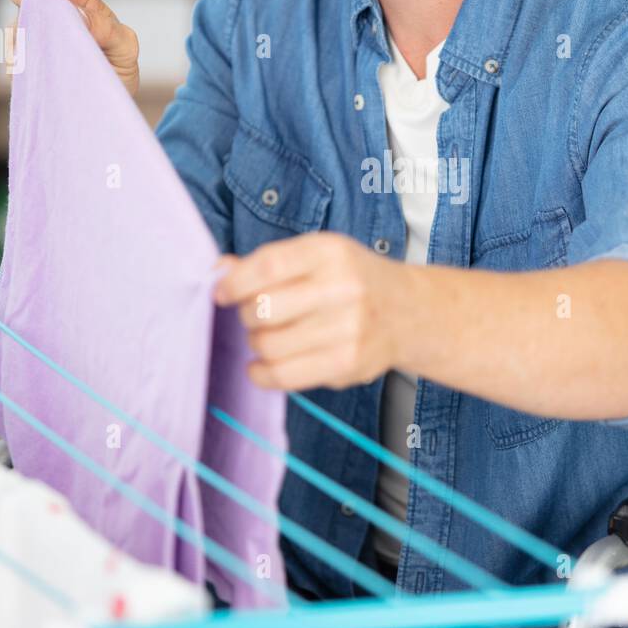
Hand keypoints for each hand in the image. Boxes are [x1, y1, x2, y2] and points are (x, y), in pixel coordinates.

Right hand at [8, 0, 139, 95]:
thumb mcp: (125, 47)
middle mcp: (45, 9)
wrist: (108, 102)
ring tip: (61, 54)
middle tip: (48, 8)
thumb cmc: (115, 63)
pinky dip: (30, 66)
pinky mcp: (24, 66)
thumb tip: (83, 19)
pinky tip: (49, 74)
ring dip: (34, 36)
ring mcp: (30, 37)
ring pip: (15, 26)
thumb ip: (110, 31)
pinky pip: (15, 61)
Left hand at [212, 232, 405, 391]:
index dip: (234, 283)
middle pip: (262, 309)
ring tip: (269, 336)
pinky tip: (262, 364)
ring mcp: (347, 329)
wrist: (408, 312)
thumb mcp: (318, 256)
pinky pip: (284, 375)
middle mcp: (342, 288)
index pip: (267, 266)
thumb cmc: (352, 280)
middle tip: (256, 314)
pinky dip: (261, 373)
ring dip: (257, 343)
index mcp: (330, 252)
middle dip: (247, 315)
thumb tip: (219, 270)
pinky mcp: (346, 364)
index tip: (221, 293)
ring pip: (268, 345)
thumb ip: (270, 262)